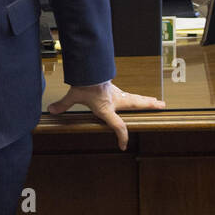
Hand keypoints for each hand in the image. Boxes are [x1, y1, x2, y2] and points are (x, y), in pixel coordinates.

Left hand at [47, 81, 164, 150]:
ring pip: (135, 98)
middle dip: (148, 106)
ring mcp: (117, 93)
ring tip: (158, 102)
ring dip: (146, 100)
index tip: (123, 145)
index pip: (117, 125)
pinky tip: (139, 98)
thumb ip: (63, 104)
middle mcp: (116, 101)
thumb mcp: (74, 95)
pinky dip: (136, 97)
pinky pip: (128, 94)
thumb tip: (51, 110)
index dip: (121, 136)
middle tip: (162, 106)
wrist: (89, 69)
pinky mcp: (114, 89)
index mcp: (107, 108)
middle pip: (136, 104)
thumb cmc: (84, 83)